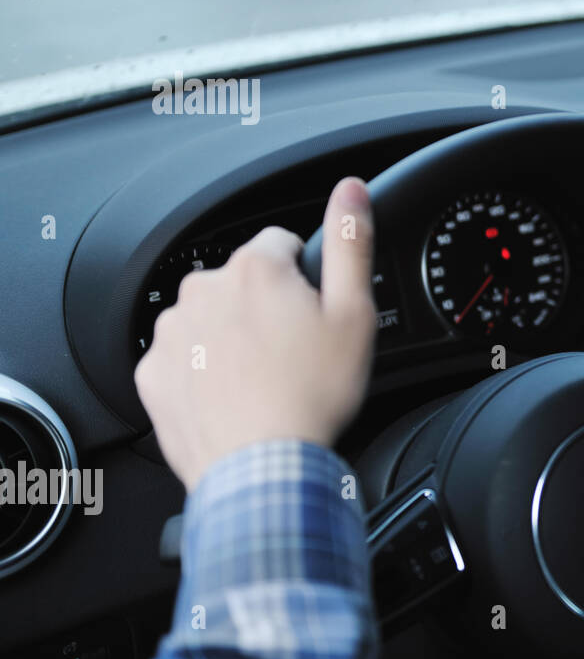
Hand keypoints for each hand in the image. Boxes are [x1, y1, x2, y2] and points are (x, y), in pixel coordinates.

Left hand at [135, 178, 377, 490]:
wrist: (264, 470)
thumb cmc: (312, 396)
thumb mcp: (354, 314)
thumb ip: (351, 242)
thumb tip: (350, 188)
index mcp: (255, 269)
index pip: (281, 244)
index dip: (306, 279)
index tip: (315, 315)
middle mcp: (203, 291)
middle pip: (244, 283)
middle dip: (268, 309)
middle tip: (297, 353)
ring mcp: (172, 334)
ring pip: (211, 320)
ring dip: (234, 339)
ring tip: (266, 381)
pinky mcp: (154, 374)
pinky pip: (182, 359)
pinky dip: (205, 372)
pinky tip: (235, 397)